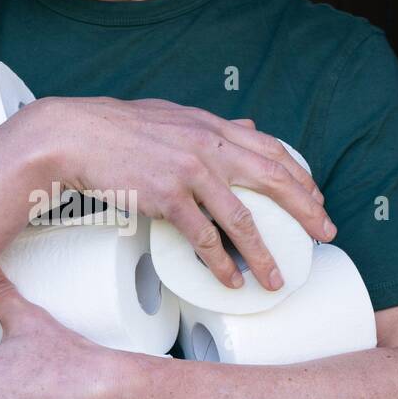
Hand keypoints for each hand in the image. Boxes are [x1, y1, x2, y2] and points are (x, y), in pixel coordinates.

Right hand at [39, 97, 335, 292]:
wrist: (73, 136)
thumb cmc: (116, 129)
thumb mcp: (172, 116)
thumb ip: (210, 126)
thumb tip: (248, 127)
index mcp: (211, 126)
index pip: (272, 150)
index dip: (300, 177)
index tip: (316, 201)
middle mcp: (207, 145)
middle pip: (272, 180)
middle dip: (305, 211)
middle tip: (324, 236)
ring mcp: (188, 171)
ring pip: (241, 219)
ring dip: (263, 254)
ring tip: (276, 279)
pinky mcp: (166, 196)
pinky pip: (203, 237)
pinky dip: (219, 263)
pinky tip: (229, 281)